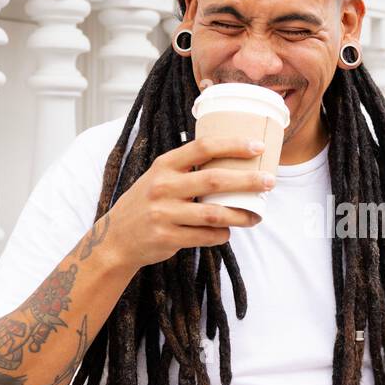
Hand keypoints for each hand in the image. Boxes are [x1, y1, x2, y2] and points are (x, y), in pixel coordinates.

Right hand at [113, 134, 272, 269]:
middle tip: (269, 182)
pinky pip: (205, 236)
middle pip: (215, 180)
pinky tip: (228, 232)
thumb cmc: (146, 204)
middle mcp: (163, 186)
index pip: (203, 148)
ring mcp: (164, 213)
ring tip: (256, 216)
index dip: (233, 145)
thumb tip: (232, 164)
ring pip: (214, 213)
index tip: (257, 147)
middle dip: (248, 181)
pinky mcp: (167, 237)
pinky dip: (222, 235)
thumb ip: (186, 170)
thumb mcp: (158, 178)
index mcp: (164, 165)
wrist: (115, 239)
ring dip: (241, 215)